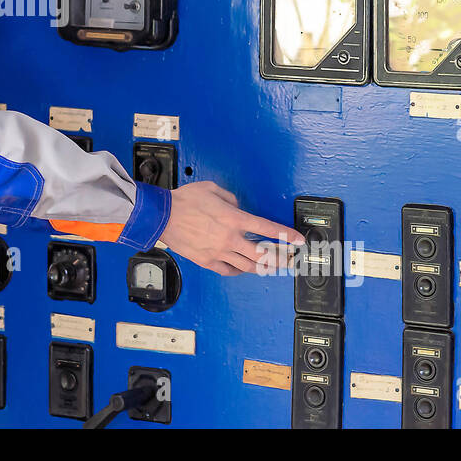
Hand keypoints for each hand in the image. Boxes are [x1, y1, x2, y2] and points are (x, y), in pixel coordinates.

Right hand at [158, 181, 303, 276]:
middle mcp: (230, 238)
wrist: (162, 216)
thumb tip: (238, 207)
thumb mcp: (212, 189)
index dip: (286, 235)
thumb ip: (231, 199)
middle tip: (290, 260)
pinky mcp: (207, 260)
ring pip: (248, 266)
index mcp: (234, 218)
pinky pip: (228, 271)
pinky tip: (242, 269)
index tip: (298, 240)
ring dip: (263, 268)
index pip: (268, 229)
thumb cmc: (184, 201)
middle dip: (281, 258)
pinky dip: (239, 271)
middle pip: (263, 254)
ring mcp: (219, 251)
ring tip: (271, 268)